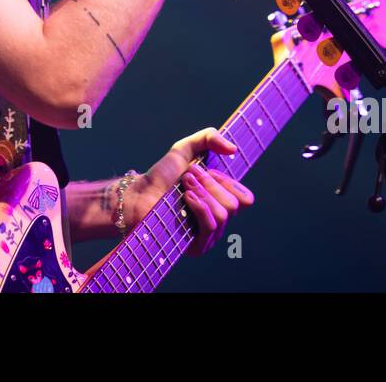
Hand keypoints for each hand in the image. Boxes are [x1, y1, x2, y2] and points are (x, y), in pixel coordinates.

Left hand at [126, 127, 254, 256]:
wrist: (139, 194)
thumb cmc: (162, 176)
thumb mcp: (185, 149)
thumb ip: (209, 138)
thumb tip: (233, 149)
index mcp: (220, 201)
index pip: (246, 199)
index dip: (230, 182)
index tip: (210, 171)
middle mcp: (218, 220)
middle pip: (234, 204)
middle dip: (211, 184)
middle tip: (189, 175)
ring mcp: (208, 236)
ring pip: (224, 214)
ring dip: (203, 193)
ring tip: (184, 185)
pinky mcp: (196, 246)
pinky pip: (211, 226)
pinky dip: (201, 207)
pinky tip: (187, 197)